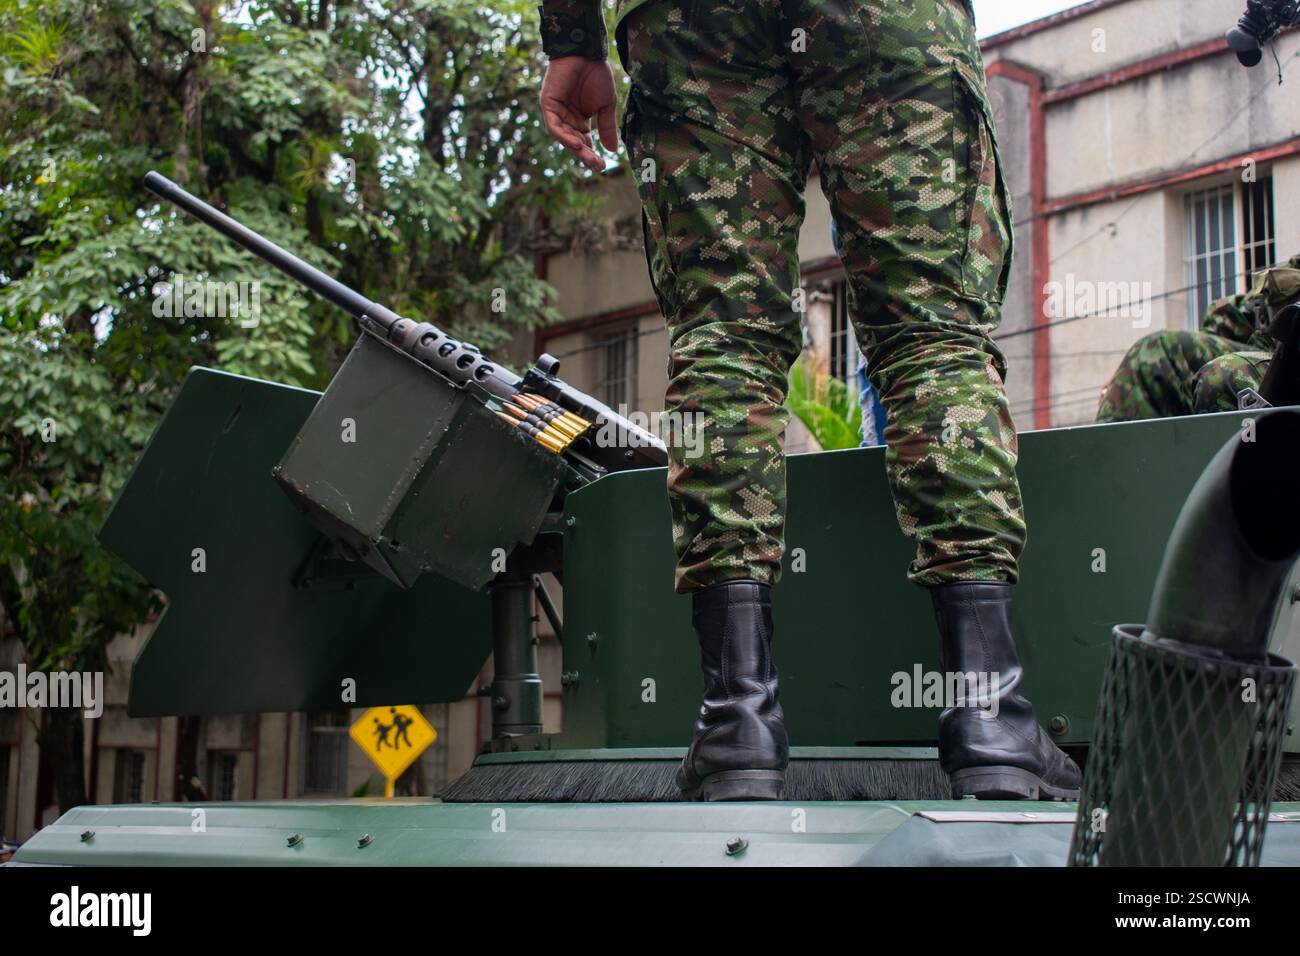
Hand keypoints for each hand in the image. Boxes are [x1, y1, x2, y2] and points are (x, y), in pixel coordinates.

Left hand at [540, 56, 618, 172]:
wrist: (586, 52)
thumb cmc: (596, 74)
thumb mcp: (606, 105)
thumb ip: (607, 127)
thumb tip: (612, 150)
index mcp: (580, 119)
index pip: (585, 141)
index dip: (593, 154)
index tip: (603, 166)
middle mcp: (567, 118)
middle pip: (575, 142)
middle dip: (585, 155)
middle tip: (597, 166)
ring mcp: (556, 112)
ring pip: (564, 137)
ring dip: (576, 148)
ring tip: (588, 157)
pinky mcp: (548, 105)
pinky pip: (554, 126)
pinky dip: (564, 136)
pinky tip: (576, 143)